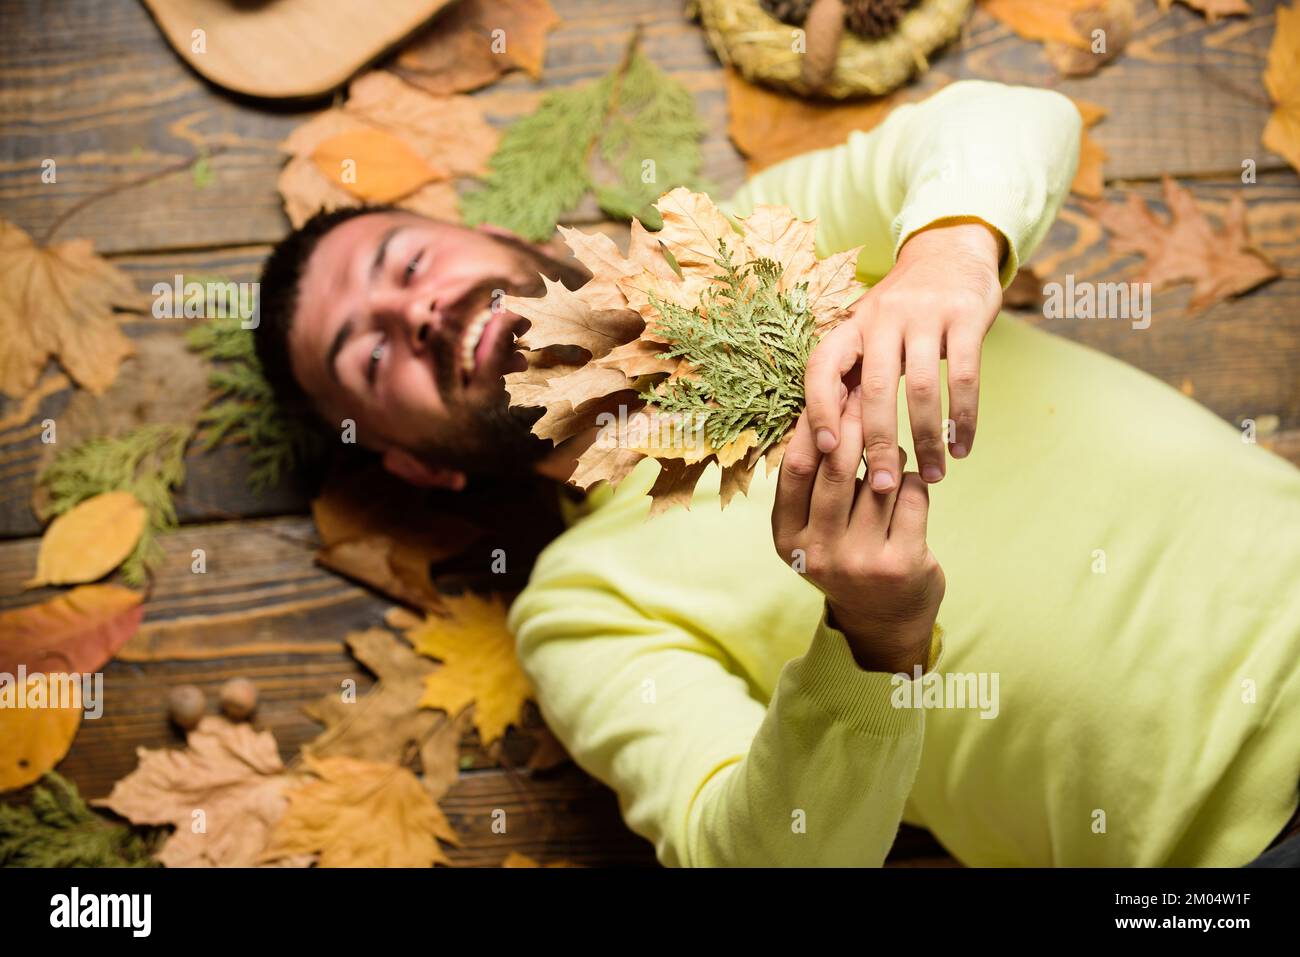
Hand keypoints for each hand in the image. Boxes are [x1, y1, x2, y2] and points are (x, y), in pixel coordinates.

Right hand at [772, 389, 945, 674]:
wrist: (883, 619)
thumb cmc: (846, 554)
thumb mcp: (812, 528)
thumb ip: (811, 482)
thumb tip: (821, 404)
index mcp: (787, 538)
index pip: (795, 467)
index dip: (812, 424)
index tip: (830, 392)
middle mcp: (818, 552)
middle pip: (836, 467)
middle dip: (855, 422)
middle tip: (869, 393)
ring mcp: (859, 561)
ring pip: (880, 477)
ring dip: (890, 455)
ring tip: (891, 454)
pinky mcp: (901, 563)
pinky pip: (912, 495)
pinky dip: (913, 481)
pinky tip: (908, 489)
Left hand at [804, 219, 1003, 492]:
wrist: (951, 250)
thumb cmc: (903, 312)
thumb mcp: (869, 332)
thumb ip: (853, 377)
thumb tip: (827, 446)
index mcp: (851, 325)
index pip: (821, 367)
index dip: (818, 409)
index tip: (828, 452)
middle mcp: (882, 316)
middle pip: (875, 388)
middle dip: (878, 444)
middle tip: (884, 486)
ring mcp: (924, 314)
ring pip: (921, 388)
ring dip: (927, 438)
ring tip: (935, 475)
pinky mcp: (965, 315)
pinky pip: (964, 376)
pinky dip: (964, 418)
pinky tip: (962, 446)